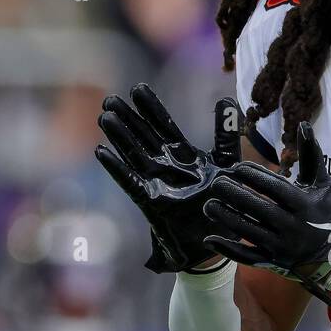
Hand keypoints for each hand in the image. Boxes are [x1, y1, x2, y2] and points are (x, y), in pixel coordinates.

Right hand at [95, 83, 242, 271]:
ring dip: (120, 137)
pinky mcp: (151, 202)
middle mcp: (166, 166)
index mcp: (185, 155)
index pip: (164, 126)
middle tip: (110, 98)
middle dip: (129, 118)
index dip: (151, 108)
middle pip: (144, 136)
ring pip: (134, 154)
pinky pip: (130, 182)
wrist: (217, 242)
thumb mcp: (228, 165)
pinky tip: (102, 152)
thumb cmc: (222, 204)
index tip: (137, 88)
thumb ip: (226, 135)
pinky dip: (117, 168)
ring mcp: (156, 183)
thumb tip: (228, 99)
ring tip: (105, 117)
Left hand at [202, 122, 330, 304]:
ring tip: (209, 205)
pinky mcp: (274, 262)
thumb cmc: (326, 214)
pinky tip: (210, 238)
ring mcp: (282, 247)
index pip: (274, 188)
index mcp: (304, 205)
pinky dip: (228, 249)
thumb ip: (311, 156)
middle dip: (235, 195)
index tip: (237, 168)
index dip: (253, 176)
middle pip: (258, 209)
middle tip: (217, 184)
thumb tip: (303, 126)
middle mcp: (293, 227)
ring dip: (226, 218)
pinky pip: (247, 257)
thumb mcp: (321, 185)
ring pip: (249, 232)